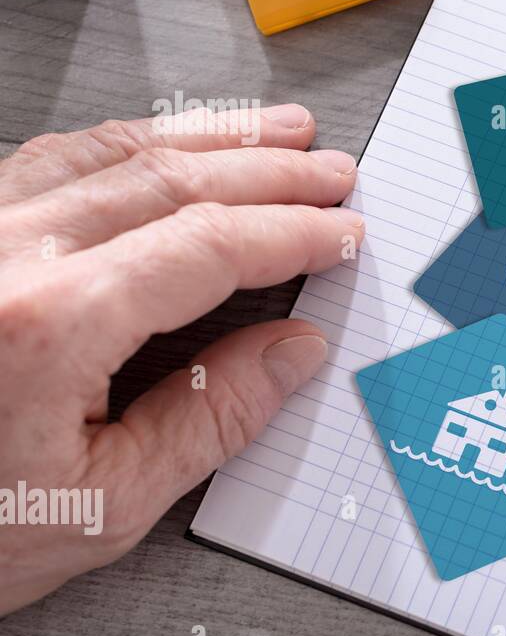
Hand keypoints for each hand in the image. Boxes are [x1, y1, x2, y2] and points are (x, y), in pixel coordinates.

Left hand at [0, 105, 362, 613]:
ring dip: (206, 136)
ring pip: (108, 151)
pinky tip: (162, 143)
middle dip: (267, 169)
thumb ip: (210, 421)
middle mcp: (1, 255)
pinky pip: (50, 158)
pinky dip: (125, 142)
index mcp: (46, 323)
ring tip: (274, 130)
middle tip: (331, 169)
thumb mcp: (101, 505)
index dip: (290, 232)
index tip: (341, 231)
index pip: (206, 247)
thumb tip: (292, 352)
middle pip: (166, 180)